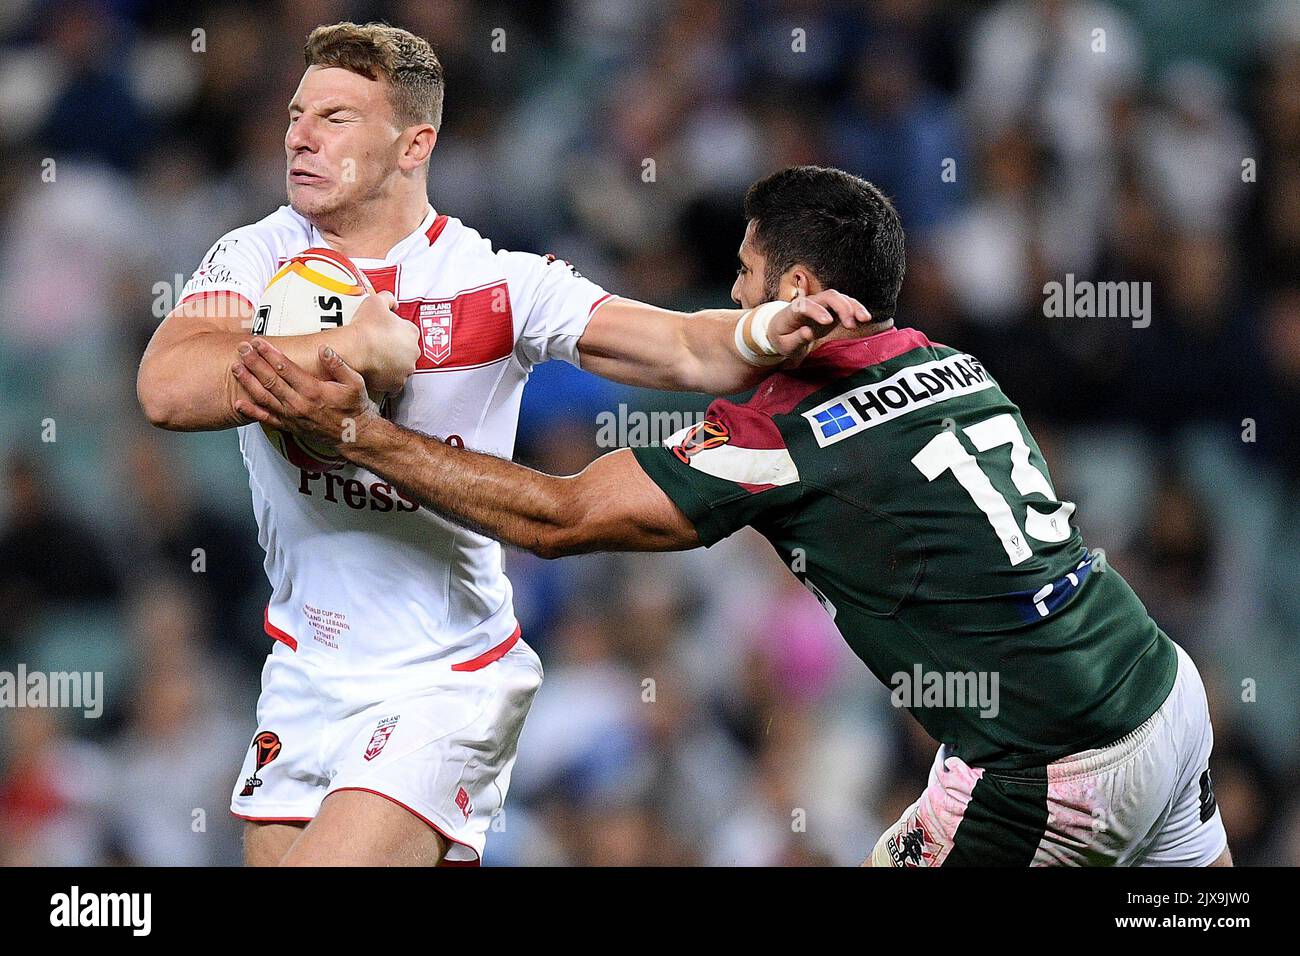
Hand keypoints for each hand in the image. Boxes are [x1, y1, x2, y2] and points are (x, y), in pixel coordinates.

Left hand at [231, 339, 378, 453]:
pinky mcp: (290, 426)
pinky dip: (251, 411)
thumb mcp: (355, 382)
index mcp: (313, 390)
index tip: (258, 342)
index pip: (285, 367)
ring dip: (248, 382)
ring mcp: (292, 416)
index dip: (269, 353)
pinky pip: (266, 418)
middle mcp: (299, 403)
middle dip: (253, 362)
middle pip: (270, 379)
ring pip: (264, 397)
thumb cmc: (355, 407)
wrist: (354, 435)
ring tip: (236, 368)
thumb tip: (324, 349)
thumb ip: (338, 364)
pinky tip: (239, 403)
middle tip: (241, 349)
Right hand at [347, 292, 419, 393]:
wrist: (355, 350)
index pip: (407, 331)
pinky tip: (377, 372)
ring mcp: (406, 369)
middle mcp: (414, 352)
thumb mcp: (376, 300)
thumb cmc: (366, 327)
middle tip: (378, 346)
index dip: (394, 331)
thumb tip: (392, 302)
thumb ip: (388, 298)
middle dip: (395, 348)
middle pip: (405, 350)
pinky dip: (387, 380)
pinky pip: (394, 383)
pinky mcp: (397, 384)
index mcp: (412, 332)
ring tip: (376, 359)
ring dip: (392, 364)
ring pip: (401, 367)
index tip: (384, 332)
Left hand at [767, 290, 872, 362]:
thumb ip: (796, 339)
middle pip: (828, 296)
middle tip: (851, 325)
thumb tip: (808, 332)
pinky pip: (846, 304)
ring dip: (853, 306)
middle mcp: (810, 302)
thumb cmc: (782, 338)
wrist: (783, 329)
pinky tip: (865, 318)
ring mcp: (822, 304)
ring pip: (840, 298)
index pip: (806, 305)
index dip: (817, 311)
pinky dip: (856, 309)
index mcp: (794, 310)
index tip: (828, 322)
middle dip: (842, 307)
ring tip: (865, 319)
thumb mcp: (785, 345)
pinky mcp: (832, 309)